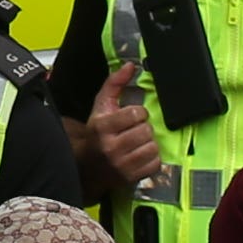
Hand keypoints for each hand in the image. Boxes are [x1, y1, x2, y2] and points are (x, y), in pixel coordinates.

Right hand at [85, 58, 160, 187]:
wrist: (87, 164)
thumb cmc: (97, 132)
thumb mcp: (101, 105)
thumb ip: (115, 83)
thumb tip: (131, 65)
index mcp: (102, 126)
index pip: (136, 114)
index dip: (138, 113)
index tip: (132, 117)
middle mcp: (111, 147)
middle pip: (146, 131)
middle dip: (143, 129)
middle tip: (134, 131)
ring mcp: (121, 164)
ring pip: (153, 147)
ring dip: (149, 143)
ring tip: (138, 143)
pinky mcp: (130, 176)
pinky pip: (155, 163)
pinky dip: (152, 158)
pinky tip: (140, 154)